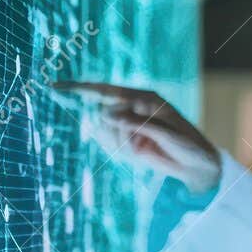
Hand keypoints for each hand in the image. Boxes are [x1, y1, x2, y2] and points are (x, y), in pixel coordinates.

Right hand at [55, 82, 221, 193]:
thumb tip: (103, 113)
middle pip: (104, 116)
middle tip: (140, 144)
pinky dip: (121, 152)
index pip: (106, 90)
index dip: (79, 88)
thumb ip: (134, 123)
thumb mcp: (164, 134)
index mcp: (143, 97)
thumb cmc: (188, 145)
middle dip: (116, 133)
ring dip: (120, 144)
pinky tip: (139, 153)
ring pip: (105, 133)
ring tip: (143, 149)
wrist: (197, 165)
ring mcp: (128, 124)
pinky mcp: (126, 139)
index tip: (54, 85)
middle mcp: (132, 107)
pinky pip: (110, 145)